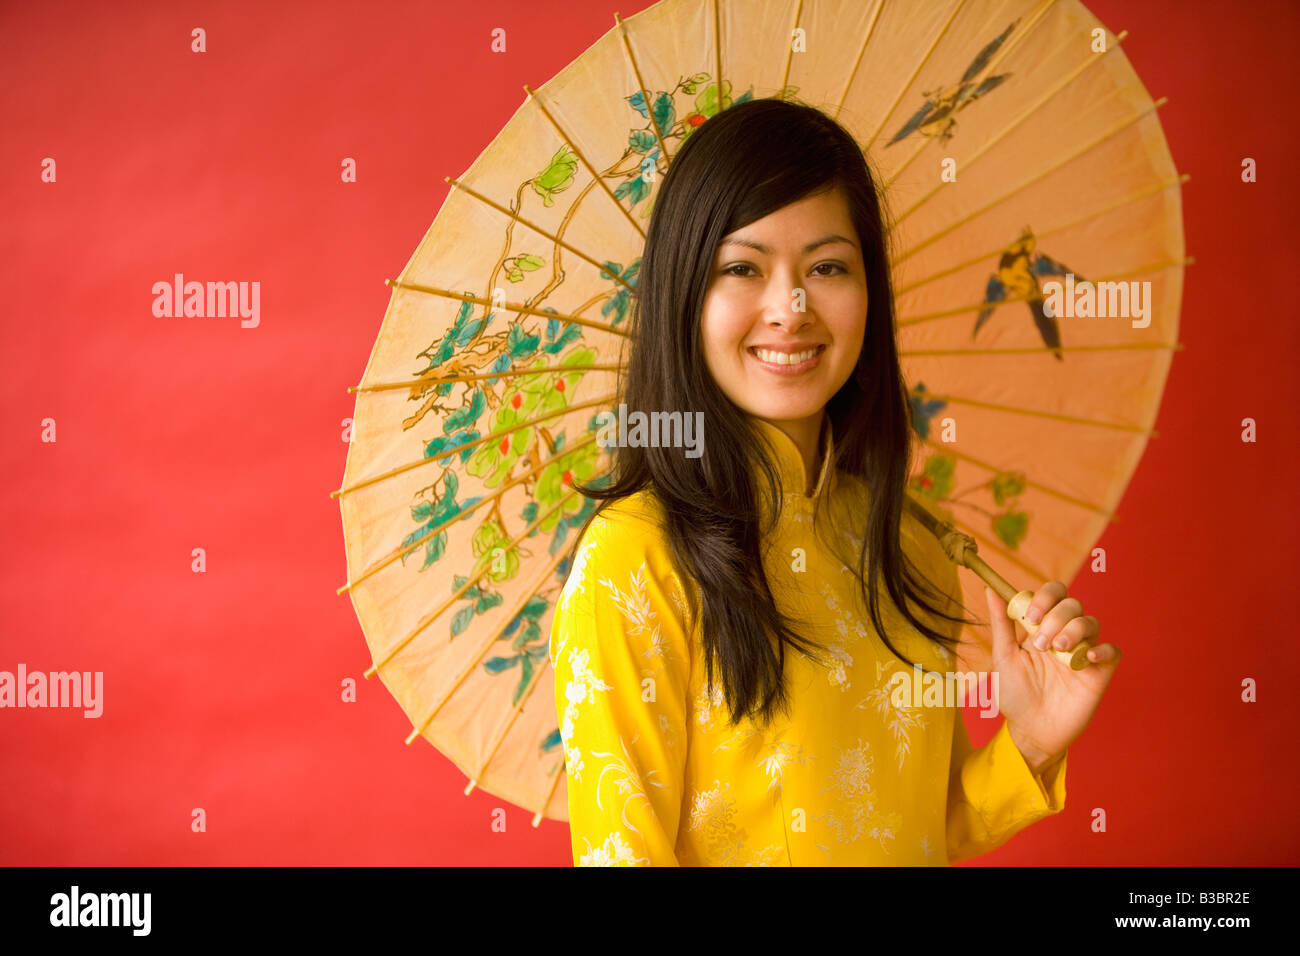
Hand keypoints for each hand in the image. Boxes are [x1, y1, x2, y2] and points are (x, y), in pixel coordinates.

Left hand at [984, 583, 1120, 774]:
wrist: (1030, 730)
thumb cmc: (1015, 694)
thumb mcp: (1003, 656)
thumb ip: (1001, 623)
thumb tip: (992, 590)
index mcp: (1042, 627)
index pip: (1053, 595)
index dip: (1045, 598)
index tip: (1031, 616)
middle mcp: (1064, 635)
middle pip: (1072, 605)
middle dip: (1056, 617)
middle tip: (1040, 643)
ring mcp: (1083, 653)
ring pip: (1091, 622)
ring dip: (1074, 629)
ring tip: (1057, 649)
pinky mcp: (1099, 673)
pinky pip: (1113, 651)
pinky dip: (1103, 649)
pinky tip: (1087, 657)